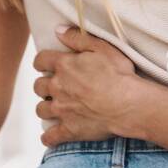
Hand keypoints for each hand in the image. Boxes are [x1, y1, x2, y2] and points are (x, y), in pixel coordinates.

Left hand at [33, 26, 149, 144]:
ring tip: (56, 107)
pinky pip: (50, 136)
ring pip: (41, 110)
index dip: (42, 62)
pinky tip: (51, 136)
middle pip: (38, 86)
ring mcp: (62, 110)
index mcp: (64, 66)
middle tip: (56, 86)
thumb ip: (78, 38)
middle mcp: (58, 88)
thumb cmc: (120, 75)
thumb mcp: (103, 48)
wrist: (130, 104)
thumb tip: (58, 30)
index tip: (47, 65)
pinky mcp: (69, 130)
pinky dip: (49, 137)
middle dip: (44, 85)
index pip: (40, 61)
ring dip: (46, 108)